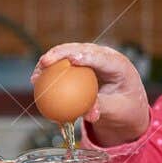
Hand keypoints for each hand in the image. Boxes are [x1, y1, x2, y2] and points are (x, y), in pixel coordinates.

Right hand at [31, 43, 148, 146]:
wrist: (126, 105)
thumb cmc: (125, 108)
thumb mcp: (117, 110)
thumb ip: (102, 108)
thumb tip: (88, 113)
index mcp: (119, 65)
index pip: (102, 58)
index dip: (86, 56)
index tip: (72, 60)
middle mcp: (104, 56)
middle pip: (80, 49)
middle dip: (60, 53)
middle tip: (44, 63)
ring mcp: (91, 58)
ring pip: (67, 53)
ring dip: (50, 61)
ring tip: (35, 75)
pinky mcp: (80, 65)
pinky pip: (63, 65)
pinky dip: (50, 71)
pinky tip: (36, 80)